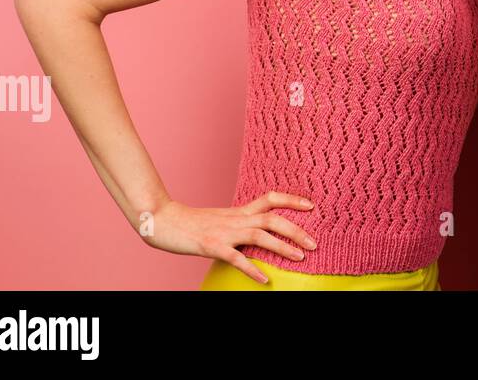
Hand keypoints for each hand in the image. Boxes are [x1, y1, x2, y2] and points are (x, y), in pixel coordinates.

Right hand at [140, 191, 316, 283]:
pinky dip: (252, 269)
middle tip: (315, 242)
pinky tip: (265, 280)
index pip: (270, 198)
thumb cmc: (191, 222)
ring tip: (301, 257)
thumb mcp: (221, 219)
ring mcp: (224, 232)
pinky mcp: (211, 246)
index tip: (311, 204)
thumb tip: (257, 232)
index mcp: (238, 211)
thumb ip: (239, 223)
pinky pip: (236, 258)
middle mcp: (236, 219)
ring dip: (283, 246)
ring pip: (260, 235)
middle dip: (297, 229)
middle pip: (273, 218)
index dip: (292, 199)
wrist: (162, 220)